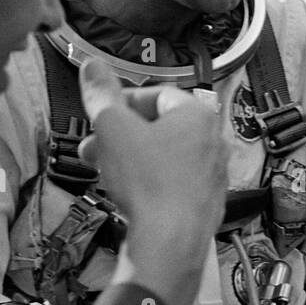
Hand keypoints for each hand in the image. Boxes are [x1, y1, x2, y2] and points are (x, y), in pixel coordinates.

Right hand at [76, 58, 228, 304]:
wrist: (170, 241)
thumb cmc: (146, 180)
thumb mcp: (113, 129)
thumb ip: (101, 94)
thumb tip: (91, 63)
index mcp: (198, 114)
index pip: (157, 94)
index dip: (123, 102)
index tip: (100, 116)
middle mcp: (213, 140)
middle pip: (160, 127)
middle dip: (120, 136)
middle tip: (92, 148)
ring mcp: (213, 173)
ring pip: (164, 156)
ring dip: (130, 159)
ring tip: (101, 173)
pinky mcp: (206, 202)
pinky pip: (173, 182)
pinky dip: (148, 182)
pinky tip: (125, 195)